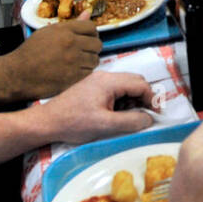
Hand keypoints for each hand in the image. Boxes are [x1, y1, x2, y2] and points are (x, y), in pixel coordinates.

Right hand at [5, 19, 102, 98]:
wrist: (19, 74)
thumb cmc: (30, 52)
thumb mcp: (47, 32)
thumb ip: (70, 24)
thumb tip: (87, 14)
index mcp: (64, 30)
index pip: (91, 27)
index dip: (91, 33)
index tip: (87, 38)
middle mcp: (71, 44)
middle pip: (97, 43)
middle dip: (92, 47)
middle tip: (84, 51)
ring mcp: (74, 61)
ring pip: (95, 59)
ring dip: (88, 61)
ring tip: (77, 62)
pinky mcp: (74, 77)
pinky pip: (89, 72)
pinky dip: (84, 72)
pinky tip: (73, 71)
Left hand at [34, 70, 153, 143]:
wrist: (47, 122)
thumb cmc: (74, 123)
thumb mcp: (105, 125)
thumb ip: (131, 121)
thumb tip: (149, 119)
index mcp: (109, 81)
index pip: (140, 84)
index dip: (152, 99)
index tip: (156, 115)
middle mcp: (104, 76)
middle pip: (134, 81)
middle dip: (144, 98)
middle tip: (145, 116)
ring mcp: (97, 81)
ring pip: (125, 86)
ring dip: (132, 101)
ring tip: (129, 118)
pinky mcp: (92, 88)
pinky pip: (115, 90)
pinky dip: (122, 101)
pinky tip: (116, 116)